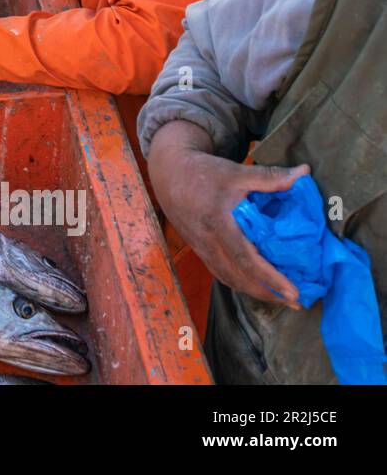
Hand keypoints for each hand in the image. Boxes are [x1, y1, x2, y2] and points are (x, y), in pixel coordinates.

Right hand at [147, 120, 308, 308]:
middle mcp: (208, 242)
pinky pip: (221, 273)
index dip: (270, 278)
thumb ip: (269, 177)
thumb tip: (303, 173)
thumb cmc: (203, 173)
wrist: (169, 175)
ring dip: (256, 292)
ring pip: (229, 279)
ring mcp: (202, 248)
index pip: (246, 259)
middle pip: (239, 277)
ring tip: (281, 297)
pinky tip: (255, 285)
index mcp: (218, 224)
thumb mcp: (236, 172)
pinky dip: (241, 283)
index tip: (294, 292)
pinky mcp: (200, 249)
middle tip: (296, 302)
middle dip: (268, 293)